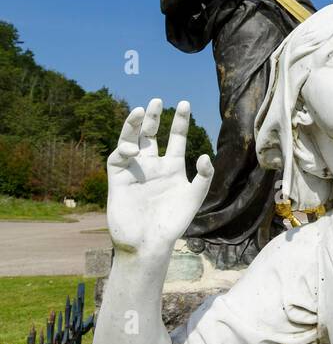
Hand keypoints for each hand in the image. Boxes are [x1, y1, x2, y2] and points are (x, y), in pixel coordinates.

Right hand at [106, 99, 213, 258]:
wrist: (149, 242)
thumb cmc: (173, 222)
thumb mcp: (194, 198)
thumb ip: (203, 177)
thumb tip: (204, 155)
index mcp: (172, 168)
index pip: (176, 138)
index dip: (180, 121)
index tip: (185, 103)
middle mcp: (153, 165)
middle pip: (152, 134)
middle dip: (155, 117)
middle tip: (158, 100)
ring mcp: (135, 170)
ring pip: (132, 140)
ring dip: (134, 125)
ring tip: (141, 110)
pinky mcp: (118, 178)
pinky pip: (118, 157)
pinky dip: (124, 149)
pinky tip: (134, 149)